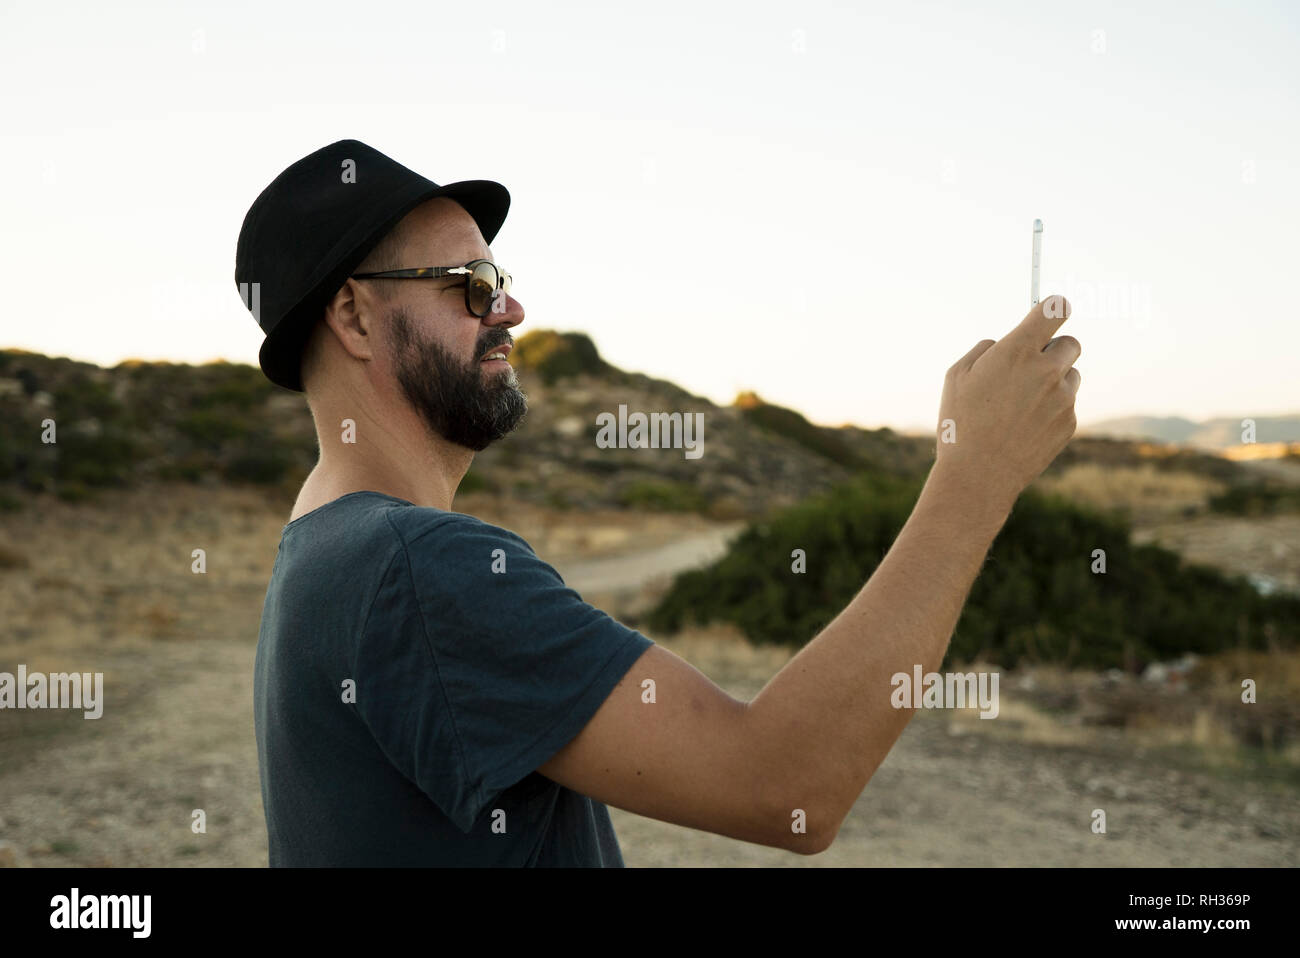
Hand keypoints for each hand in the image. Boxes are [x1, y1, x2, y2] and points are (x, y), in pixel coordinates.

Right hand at [933, 294, 1080, 510]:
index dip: (1054, 307)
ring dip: (1054, 380)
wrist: (979, 474)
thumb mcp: (956, 376)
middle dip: (1054, 349)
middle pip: (1071, 342)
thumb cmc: (960, 423)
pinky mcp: (1069, 422)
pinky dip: (1051, 409)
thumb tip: (1005, 344)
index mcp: (1017, 351)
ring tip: (1022, 403)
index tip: (1052, 310)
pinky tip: (1024, 426)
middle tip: (1032, 364)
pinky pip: (1066, 404)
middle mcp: (1046, 370)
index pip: (1054, 310)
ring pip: (1070, 375)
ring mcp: (1062, 398)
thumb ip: (986, 350)